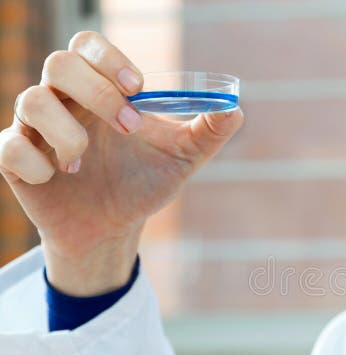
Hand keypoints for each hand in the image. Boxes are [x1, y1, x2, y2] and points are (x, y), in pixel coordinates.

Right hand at [0, 31, 243, 294]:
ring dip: (66, 132)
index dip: (108, 58)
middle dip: (97, 93)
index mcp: (99, 90)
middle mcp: (63, 101)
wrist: (114, 228)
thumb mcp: (182, 158)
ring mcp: (35, 129)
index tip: (137, 87)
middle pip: (59, 63)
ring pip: (30, 100)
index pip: (88, 46)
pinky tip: (58, 179)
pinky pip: (10, 148)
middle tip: (130, 128)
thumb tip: (235, 109)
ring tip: (84, 163)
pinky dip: (37, 164)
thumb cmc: (143, 183)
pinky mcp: (16, 161)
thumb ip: (208, 132)